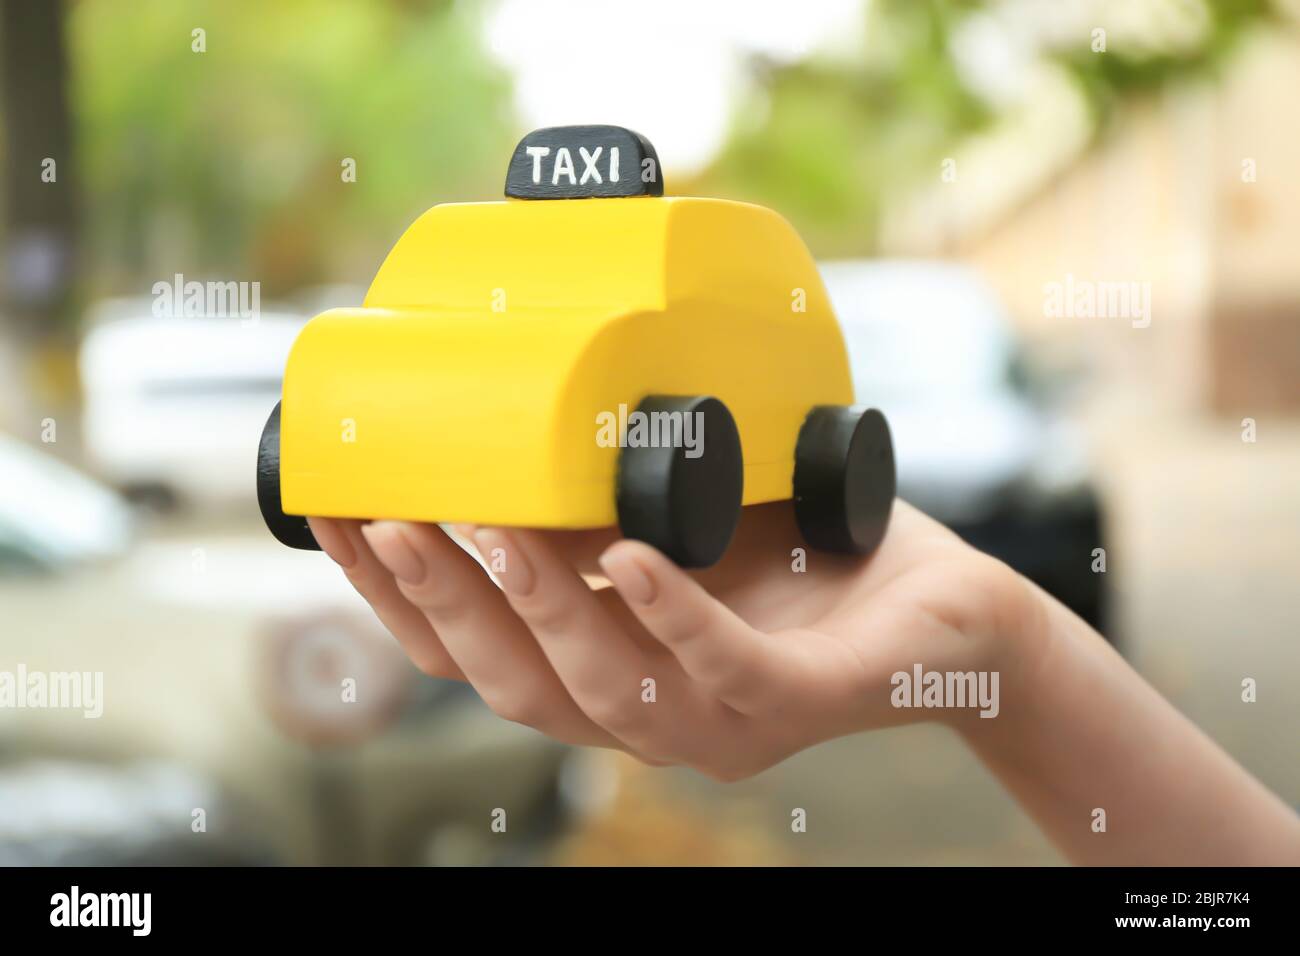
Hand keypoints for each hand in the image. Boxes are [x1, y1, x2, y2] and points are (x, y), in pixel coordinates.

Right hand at [307, 500, 1044, 780]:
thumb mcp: (678, 517)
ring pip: (596, 688)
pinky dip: (670, 617)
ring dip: (533, 605)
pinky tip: (630, 556)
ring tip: (489, 521)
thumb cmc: (803, 558)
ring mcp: (717, 719)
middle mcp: (642, 710)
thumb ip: (597, 494)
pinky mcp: (798, 704)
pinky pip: (724, 671)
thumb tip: (511, 407)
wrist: (945, 610)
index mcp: (601, 667)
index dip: (393, 599)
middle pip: (508, 682)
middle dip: (438, 602)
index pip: (469, 652)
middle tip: (387, 513)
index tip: (337, 515)